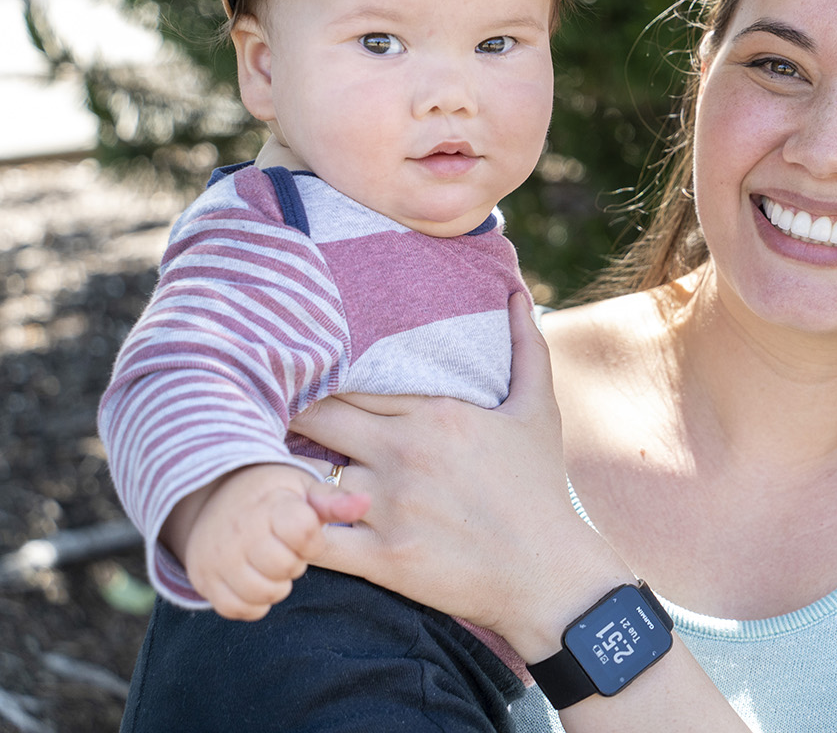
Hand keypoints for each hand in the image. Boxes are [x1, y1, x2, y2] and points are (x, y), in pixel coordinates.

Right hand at [164, 462, 368, 619]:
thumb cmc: (271, 494)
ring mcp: (216, 558)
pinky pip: (237, 609)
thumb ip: (335, 500)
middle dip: (294, 561)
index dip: (311, 538)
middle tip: (285, 546)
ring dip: (276, 584)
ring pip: (263, 593)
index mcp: (267, 504)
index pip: (303, 534)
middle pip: (285, 568)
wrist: (212, 497)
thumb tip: (366, 502)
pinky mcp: (203, 580)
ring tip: (271, 562)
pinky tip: (256, 579)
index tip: (303, 528)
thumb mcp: (303, 487)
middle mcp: (237, 531)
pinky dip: (253, 602)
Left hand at [292, 293, 631, 655]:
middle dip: (287, 413)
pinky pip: (313, 538)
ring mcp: (392, 506)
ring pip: (306, 476)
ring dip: (282, 474)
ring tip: (255, 471)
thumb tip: (518, 293)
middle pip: (316, 417)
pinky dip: (288, 531)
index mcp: (436, 413)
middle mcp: (407, 452)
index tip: (293, 373)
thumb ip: (526, 348)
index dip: (317, 376)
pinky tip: (276, 527)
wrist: (550, 574)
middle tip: (261, 414)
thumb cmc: (542, 489)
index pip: (353, 381)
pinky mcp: (383, 558)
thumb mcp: (540, 410)